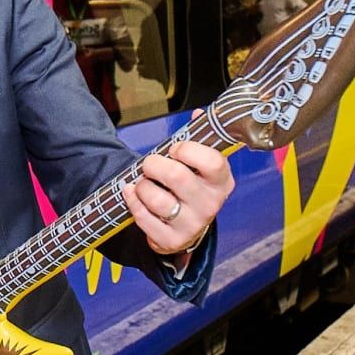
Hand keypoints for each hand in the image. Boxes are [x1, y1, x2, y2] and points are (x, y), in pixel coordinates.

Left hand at [123, 132, 233, 257]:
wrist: (184, 225)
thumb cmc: (190, 185)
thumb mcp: (198, 163)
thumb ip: (198, 138)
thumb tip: (197, 113)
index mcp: (221, 181)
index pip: (212, 161)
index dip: (188, 149)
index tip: (175, 149)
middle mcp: (211, 205)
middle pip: (177, 176)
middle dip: (154, 164)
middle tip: (150, 164)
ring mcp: (192, 225)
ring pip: (157, 198)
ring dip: (142, 186)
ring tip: (144, 183)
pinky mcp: (172, 240)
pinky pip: (143, 218)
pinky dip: (133, 202)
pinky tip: (134, 195)